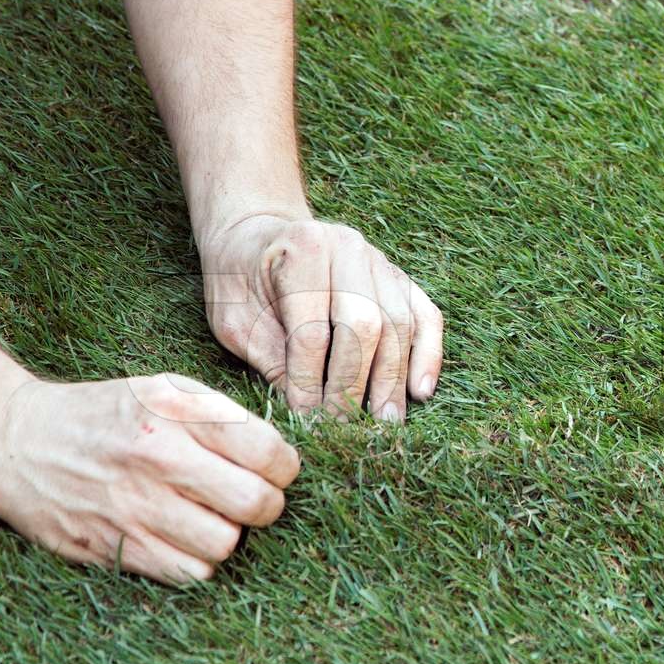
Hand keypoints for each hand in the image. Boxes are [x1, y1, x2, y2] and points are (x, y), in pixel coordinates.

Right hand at [0, 374, 299, 584]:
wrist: (16, 440)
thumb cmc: (106, 413)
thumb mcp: (164, 391)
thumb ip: (222, 418)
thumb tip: (280, 457)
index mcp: (177, 415)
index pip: (269, 453)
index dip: (285, 468)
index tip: (275, 470)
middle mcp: (158, 460)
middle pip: (256, 505)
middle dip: (267, 506)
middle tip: (253, 500)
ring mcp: (134, 508)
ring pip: (225, 545)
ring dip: (228, 535)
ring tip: (211, 517)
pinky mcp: (114, 547)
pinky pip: (189, 574)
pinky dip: (196, 561)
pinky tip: (183, 538)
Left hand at [198, 214, 443, 420]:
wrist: (256, 238)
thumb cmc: (240, 282)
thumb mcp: (235, 320)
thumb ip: (271, 360)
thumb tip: (309, 412)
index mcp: (302, 250)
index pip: (314, 330)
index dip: (312, 382)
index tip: (308, 419)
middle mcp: (348, 248)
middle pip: (366, 325)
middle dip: (356, 382)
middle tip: (346, 425)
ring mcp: (379, 260)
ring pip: (400, 324)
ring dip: (394, 378)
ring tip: (385, 421)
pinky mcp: (398, 277)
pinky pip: (426, 316)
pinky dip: (428, 354)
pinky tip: (420, 390)